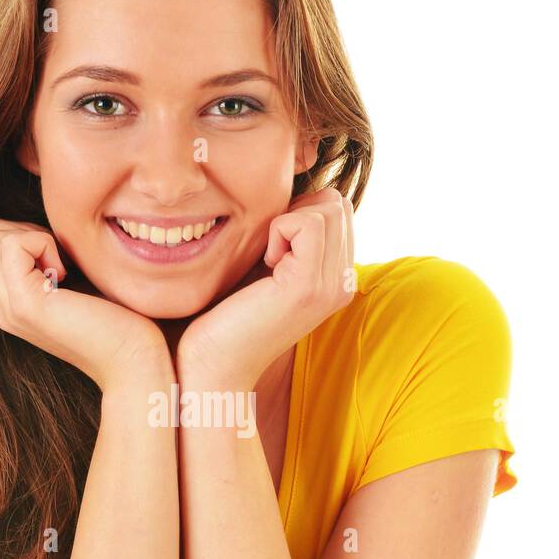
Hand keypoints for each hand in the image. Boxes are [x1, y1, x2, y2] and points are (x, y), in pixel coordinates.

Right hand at [0, 218, 171, 389]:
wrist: (135, 361)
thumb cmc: (121, 319)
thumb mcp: (77, 282)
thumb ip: (50, 260)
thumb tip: (41, 225)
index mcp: (13, 304)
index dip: (25, 234)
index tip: (62, 257)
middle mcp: (4, 308)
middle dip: (25, 230)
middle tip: (62, 260)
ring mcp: (10, 309)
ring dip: (32, 236)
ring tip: (63, 269)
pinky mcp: (25, 304)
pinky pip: (11, 244)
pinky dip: (41, 243)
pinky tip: (66, 274)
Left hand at [177, 188, 354, 387]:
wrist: (213, 365)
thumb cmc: (226, 315)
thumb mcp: (267, 267)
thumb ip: (289, 237)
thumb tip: (292, 194)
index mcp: (338, 278)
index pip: (338, 209)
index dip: (299, 212)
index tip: (272, 248)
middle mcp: (344, 283)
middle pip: (337, 202)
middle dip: (297, 211)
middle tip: (269, 252)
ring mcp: (332, 285)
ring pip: (328, 207)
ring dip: (287, 221)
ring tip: (268, 261)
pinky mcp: (308, 286)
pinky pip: (308, 222)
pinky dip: (279, 229)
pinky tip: (265, 264)